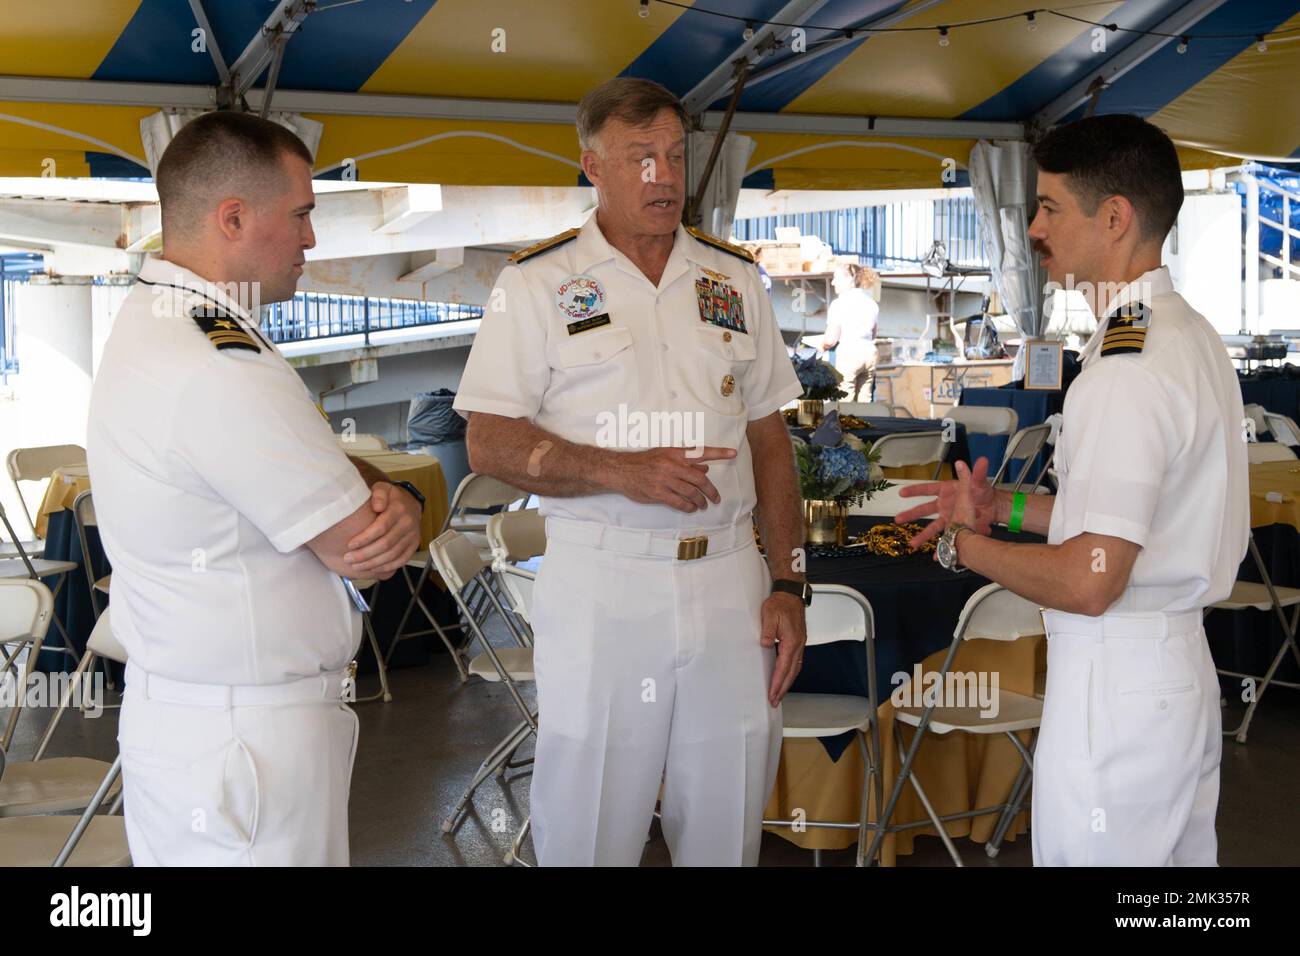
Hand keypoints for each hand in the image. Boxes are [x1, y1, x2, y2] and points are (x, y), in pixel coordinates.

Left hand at [343, 482, 421, 579]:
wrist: (410, 504)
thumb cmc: (390, 498)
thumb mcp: (383, 488)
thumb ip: (378, 493)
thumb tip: (377, 506)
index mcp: (399, 509)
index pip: (381, 528)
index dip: (365, 538)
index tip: (350, 544)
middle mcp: (408, 523)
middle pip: (385, 544)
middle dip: (365, 554)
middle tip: (349, 559)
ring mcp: (412, 536)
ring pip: (392, 555)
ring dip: (373, 563)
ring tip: (357, 566)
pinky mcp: (414, 545)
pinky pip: (402, 560)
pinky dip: (387, 567)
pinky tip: (374, 569)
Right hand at [610, 446, 736, 512]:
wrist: (621, 470)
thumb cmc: (645, 462)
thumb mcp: (665, 455)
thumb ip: (685, 462)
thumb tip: (705, 469)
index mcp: (675, 453)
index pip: (701, 451)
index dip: (719, 453)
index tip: (733, 453)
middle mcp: (672, 465)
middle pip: (699, 479)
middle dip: (711, 491)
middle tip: (716, 498)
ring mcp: (665, 479)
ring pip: (691, 492)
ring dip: (700, 501)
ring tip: (703, 505)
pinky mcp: (658, 493)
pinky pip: (679, 502)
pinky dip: (688, 507)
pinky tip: (691, 508)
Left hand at [761, 591, 806, 706]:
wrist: (791, 595)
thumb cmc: (780, 604)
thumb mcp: (769, 614)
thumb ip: (767, 631)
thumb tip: (764, 644)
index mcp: (791, 641)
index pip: (783, 667)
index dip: (777, 682)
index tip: (772, 693)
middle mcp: (798, 645)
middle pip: (791, 672)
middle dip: (783, 688)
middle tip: (775, 701)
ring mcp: (799, 644)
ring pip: (795, 669)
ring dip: (787, 683)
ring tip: (779, 694)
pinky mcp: (798, 642)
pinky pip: (796, 662)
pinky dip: (791, 674)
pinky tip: (785, 678)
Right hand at [894, 456, 995, 549]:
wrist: (994, 509)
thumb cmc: (984, 494)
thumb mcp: (977, 483)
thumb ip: (971, 473)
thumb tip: (962, 462)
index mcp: (946, 491)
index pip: (927, 489)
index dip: (914, 491)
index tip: (901, 493)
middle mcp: (944, 505)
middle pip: (924, 510)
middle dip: (911, 515)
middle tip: (897, 519)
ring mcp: (948, 517)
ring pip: (932, 528)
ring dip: (922, 536)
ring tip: (913, 544)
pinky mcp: (954, 528)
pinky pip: (945, 538)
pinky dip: (941, 548)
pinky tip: (934, 557)